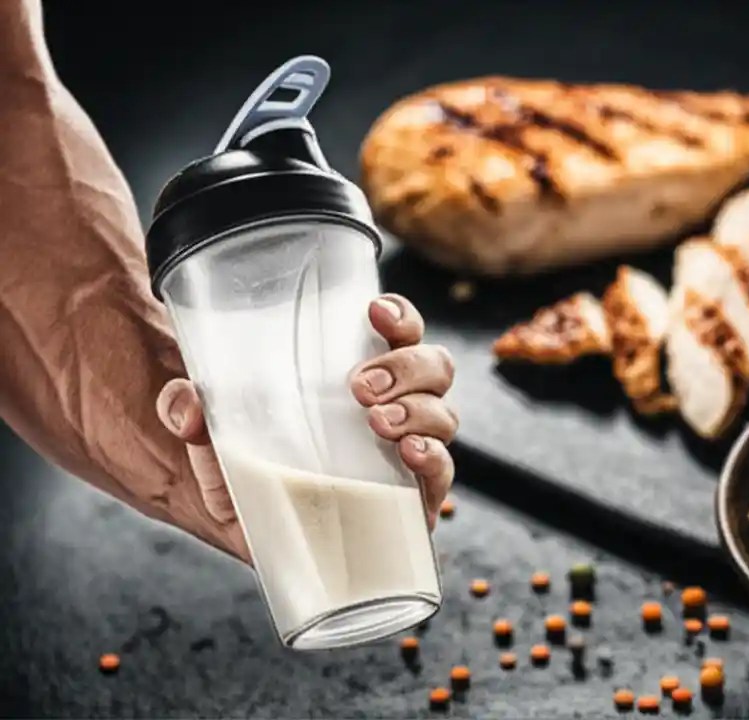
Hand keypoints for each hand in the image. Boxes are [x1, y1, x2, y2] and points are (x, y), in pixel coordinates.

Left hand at [154, 294, 457, 562]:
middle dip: (408, 366)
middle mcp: (396, 407)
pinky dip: (435, 461)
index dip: (399, 315)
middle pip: (434, 366)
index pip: (398, 331)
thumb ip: (187, 409)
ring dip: (420, 411)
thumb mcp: (208, 438)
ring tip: (379, 423)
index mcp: (360, 375)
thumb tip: (187, 403)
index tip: (374, 312)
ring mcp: (410, 453)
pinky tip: (409, 455)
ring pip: (445, 414)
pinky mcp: (416, 503)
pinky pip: (444, 475)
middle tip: (360, 387)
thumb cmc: (243, 473)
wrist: (256, 540)